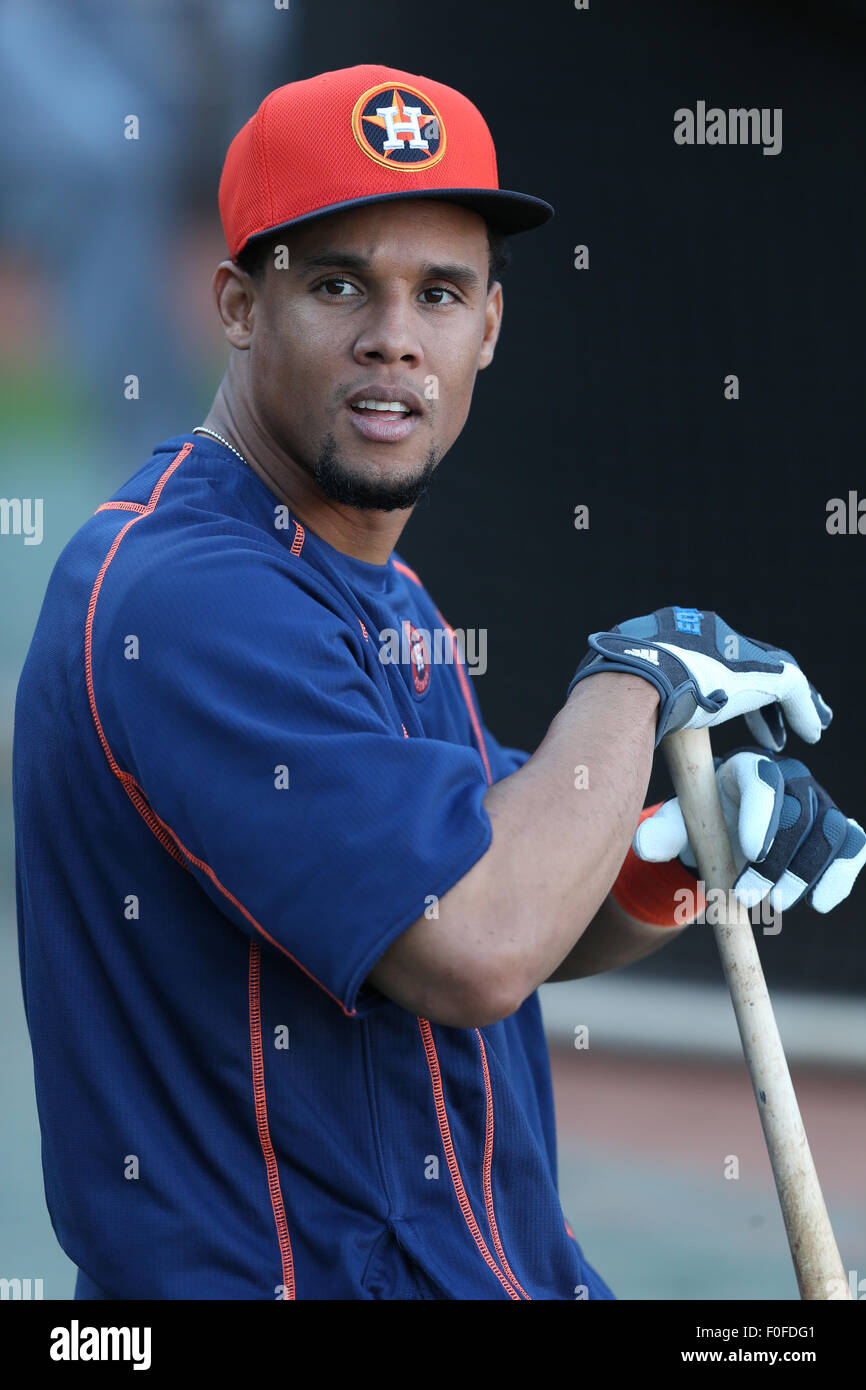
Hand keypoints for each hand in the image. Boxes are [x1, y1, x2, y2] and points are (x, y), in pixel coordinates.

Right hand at [567, 606, 831, 747]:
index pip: (701, 655)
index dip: (713, 682)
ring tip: (786, 731)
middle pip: (738, 658)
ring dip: (783, 702)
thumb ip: (607, 695)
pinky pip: (789, 686)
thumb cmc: (604, 691)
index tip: (715, 706)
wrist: (625, 684)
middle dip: (752, 691)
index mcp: (665, 627)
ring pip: (769, 671)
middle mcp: (699, 628)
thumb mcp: (602, 686)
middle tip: (764, 724)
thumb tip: (590, 718)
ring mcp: (727, 647)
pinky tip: (811, 729)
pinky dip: (802, 709)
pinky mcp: (753, 669)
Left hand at [634, 747, 865, 912]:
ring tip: (777, 904)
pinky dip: (840, 875)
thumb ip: (661, 832)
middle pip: (799, 812)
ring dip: (807, 872)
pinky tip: (819, 903)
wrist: (725, 835)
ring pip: (831, 830)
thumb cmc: (700, 823)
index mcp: (745, 767)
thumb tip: (646, 845)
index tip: (751, 853)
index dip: (761, 816)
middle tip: (751, 899)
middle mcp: (789, 776)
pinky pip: (853, 846)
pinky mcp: (835, 828)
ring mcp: (817, 801)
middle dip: (778, 860)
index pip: (761, 782)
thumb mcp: (677, 826)